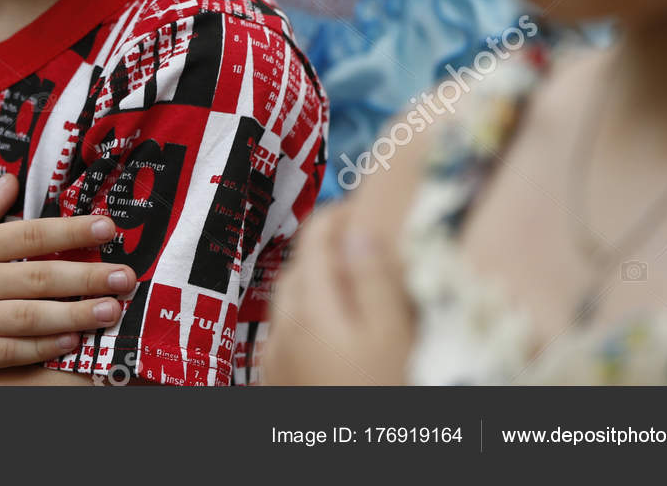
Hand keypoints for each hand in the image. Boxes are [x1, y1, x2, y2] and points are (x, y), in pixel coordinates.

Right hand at [0, 174, 138, 375]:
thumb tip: (11, 181)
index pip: (30, 234)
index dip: (73, 230)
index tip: (109, 226)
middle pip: (41, 275)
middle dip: (88, 274)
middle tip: (127, 274)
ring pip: (31, 315)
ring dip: (76, 313)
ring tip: (112, 309)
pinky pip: (8, 349)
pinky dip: (41, 345)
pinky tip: (70, 340)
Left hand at [261, 202, 414, 384]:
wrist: (357, 459)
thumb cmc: (380, 393)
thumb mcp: (391, 336)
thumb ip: (373, 281)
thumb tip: (358, 234)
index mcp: (309, 309)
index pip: (312, 241)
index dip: (333, 216)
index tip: (355, 206)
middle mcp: (282, 330)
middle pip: (296, 272)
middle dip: (322, 252)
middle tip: (357, 247)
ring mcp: (274, 358)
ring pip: (288, 305)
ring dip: (312, 287)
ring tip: (348, 289)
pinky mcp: (276, 381)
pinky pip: (285, 335)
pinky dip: (305, 320)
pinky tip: (331, 332)